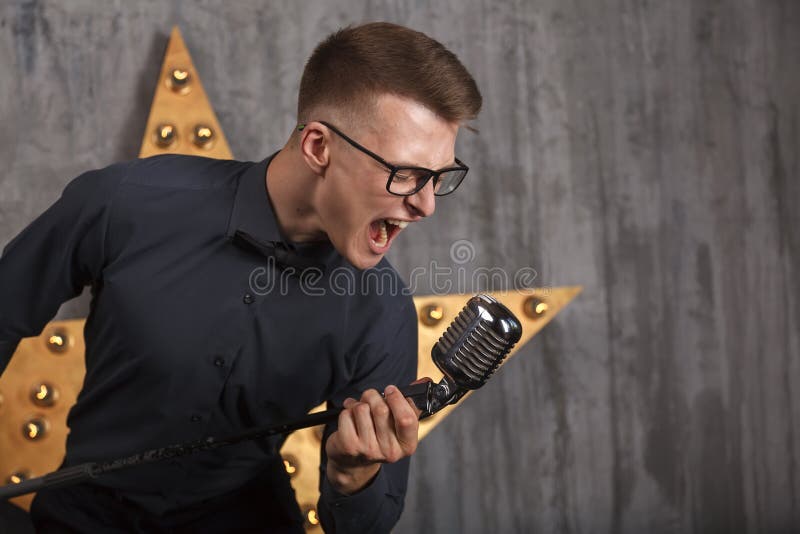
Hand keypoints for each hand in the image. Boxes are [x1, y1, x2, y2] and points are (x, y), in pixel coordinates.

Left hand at [325, 378, 429, 493]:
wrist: (354, 463)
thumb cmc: (381, 437)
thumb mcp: (400, 426)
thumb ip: (412, 404)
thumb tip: (425, 380)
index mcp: (407, 445)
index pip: (406, 419)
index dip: (397, 399)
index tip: (390, 390)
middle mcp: (389, 451)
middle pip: (381, 409)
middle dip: (373, 396)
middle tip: (371, 397)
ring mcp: (368, 450)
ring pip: (362, 409)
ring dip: (359, 403)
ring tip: (360, 410)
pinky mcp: (349, 446)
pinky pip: (346, 414)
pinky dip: (347, 410)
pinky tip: (350, 419)